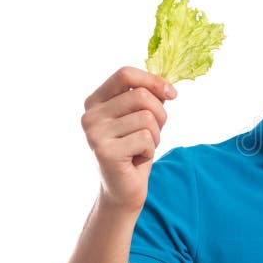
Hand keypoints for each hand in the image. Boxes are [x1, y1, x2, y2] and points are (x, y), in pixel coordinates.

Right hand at [81, 66, 175, 213]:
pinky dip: (150, 150)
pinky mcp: (105, 151)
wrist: (124, 189)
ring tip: (142, 148)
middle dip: (160, 114)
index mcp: (96, 101)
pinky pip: (146, 138)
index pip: (125, 74)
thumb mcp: (143, 118)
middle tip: (153, 133)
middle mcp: (90, 115)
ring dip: (155, 136)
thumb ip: (150, 97)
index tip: (172, 94)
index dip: (153, 80)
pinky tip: (137, 159)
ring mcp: (94, 133)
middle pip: (141, 95)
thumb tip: (167, 84)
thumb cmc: (135, 150)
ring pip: (147, 118)